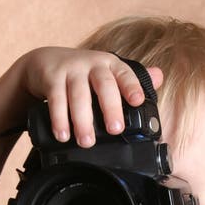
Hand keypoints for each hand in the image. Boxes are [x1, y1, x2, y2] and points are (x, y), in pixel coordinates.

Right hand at [22, 47, 162, 146]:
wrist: (45, 63)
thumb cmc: (82, 74)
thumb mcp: (107, 74)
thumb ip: (130, 80)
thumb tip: (159, 76)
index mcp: (110, 65)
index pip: (124, 74)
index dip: (132, 86)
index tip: (138, 102)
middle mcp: (92, 64)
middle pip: (103, 84)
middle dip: (110, 107)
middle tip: (115, 129)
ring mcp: (71, 69)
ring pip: (78, 94)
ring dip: (82, 120)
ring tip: (86, 142)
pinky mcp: (52, 77)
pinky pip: (56, 99)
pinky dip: (59, 118)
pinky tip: (62, 134)